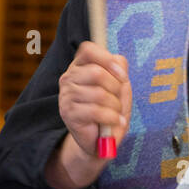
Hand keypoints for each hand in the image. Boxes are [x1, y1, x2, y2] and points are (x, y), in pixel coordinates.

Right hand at [57, 41, 130, 158]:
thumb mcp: (120, 85)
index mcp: (80, 66)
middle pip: (97, 73)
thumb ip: (119, 67)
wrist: (101, 139)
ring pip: (98, 93)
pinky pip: (95, 111)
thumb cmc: (110, 108)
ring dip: (115, 106)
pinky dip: (112, 117)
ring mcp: (66, 96)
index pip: (88, 50)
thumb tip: (116, 61)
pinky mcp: (68, 113)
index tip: (122, 76)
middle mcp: (69, 77)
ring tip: (115, 113)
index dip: (108, 60)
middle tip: (118, 100)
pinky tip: (115, 121)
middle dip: (116, 88)